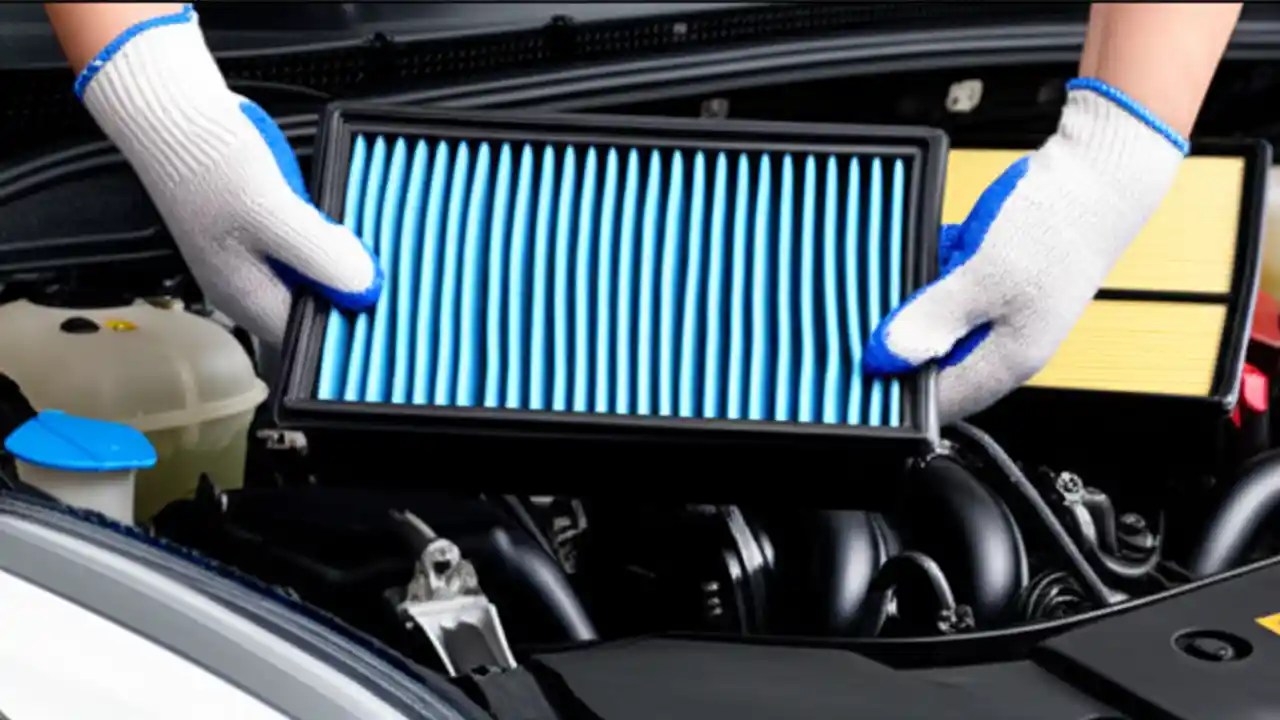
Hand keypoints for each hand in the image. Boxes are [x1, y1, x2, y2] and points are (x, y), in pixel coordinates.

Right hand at [74, 5, 380, 346]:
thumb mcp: (273, 212)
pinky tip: (348, 223)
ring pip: (313, 277)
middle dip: (351, 296)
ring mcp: (253, 255)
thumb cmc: (207, 163)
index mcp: (246, 295)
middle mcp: (248, 283)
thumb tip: (366, 289)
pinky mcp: (260, 226)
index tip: (390, 309)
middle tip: (392, 277)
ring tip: (377, 251)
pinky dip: (330, 239)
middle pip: (315, 308)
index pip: (309, 336)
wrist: (172, 112)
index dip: (350, 327)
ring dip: (344, 265)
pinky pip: (305, 246)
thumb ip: (320, 254)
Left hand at [864, 79, 1187, 422]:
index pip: (940, 401)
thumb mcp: (982, 276)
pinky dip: (936, 272)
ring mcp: (1005, 312)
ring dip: (917, 301)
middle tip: (869, 314)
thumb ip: (933, 319)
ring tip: (907, 271)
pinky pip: (952, 289)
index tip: (859, 369)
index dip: (896, 389)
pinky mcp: (1001, 282)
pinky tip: (938, 247)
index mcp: (1008, 360)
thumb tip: (887, 357)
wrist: (1098, 175)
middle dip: (900, 340)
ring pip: (940, 322)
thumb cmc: (1054, 228)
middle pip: (935, 362)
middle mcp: (1007, 344)